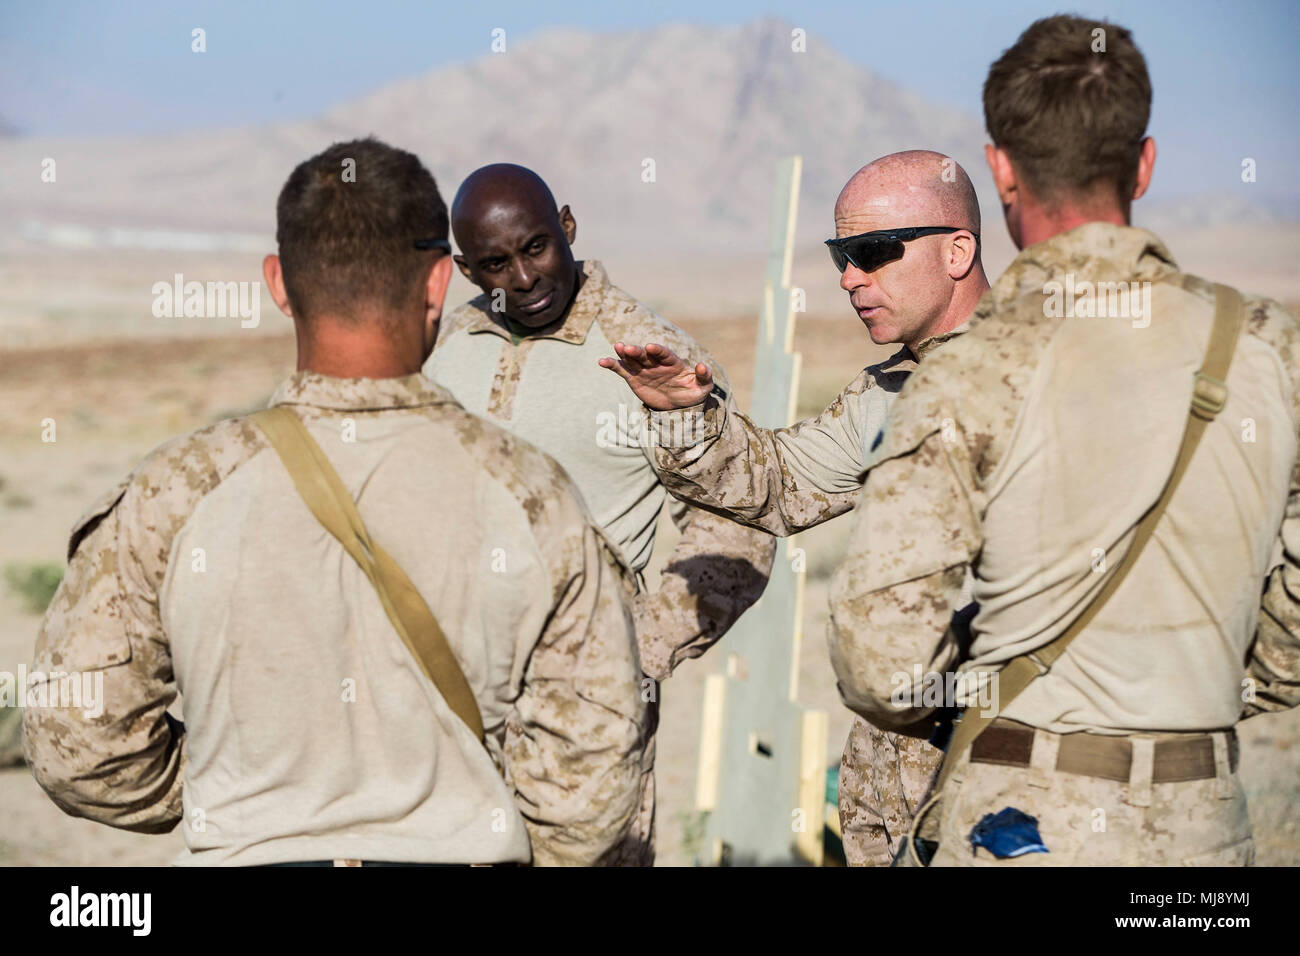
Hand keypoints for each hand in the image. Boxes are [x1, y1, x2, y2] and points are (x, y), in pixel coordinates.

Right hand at [598, 342, 713, 410]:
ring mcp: (644, 369)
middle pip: (645, 355)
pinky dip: (612, 365)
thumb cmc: (692, 392)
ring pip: (632, 359)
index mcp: (673, 362)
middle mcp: (656, 363)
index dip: (657, 350)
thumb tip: (702, 366)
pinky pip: (622, 370)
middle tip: (627, 347)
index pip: (664, 353)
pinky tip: (601, 362)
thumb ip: (704, 376)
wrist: (679, 404)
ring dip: (623, 353)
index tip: (650, 347)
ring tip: (616, 347)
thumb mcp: (703, 387)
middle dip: (637, 351)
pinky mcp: (634, 378)